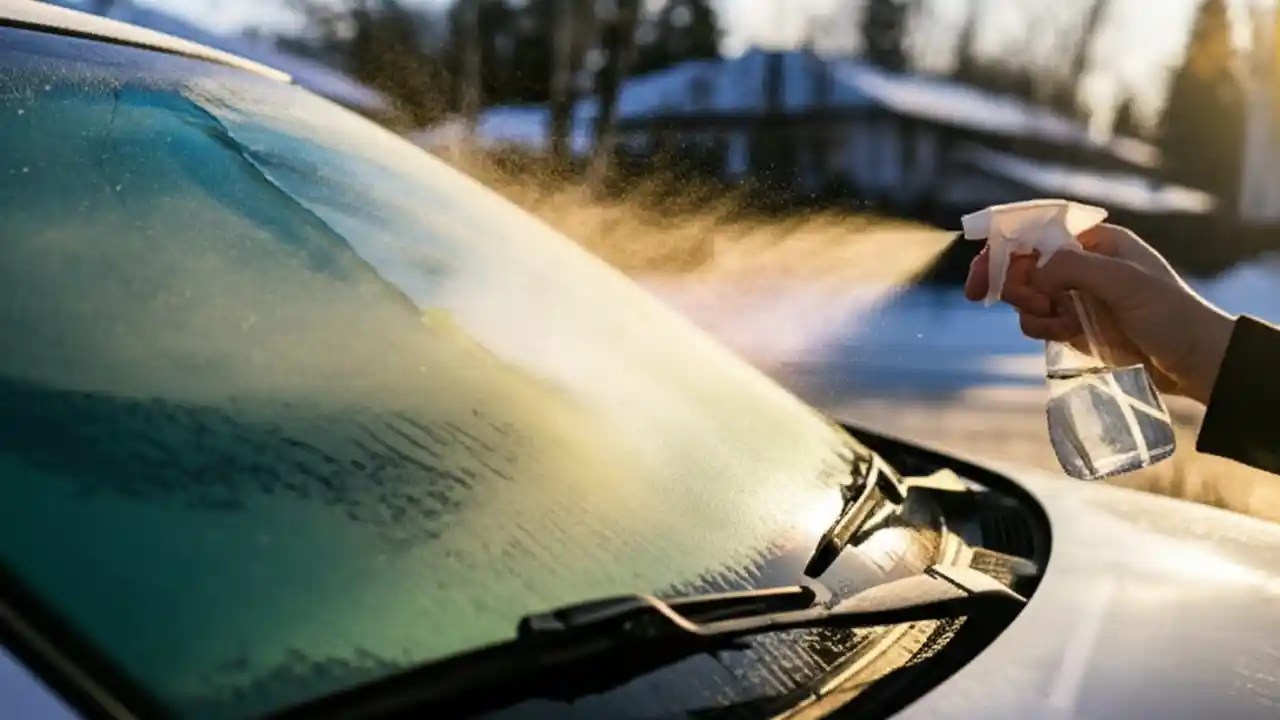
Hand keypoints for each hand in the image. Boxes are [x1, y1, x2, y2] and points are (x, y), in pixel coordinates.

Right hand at [964, 223, 1234, 403]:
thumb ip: (1073, 268)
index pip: (1037, 231)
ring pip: (1024, 295)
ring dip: (1030, 309)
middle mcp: (1081, 263)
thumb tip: (1033, 276)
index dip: (1003, 245)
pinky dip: (1040, 328)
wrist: (1192, 361)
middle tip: (1012, 301)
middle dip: (1013, 283)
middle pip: (1022, 263)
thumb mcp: (1124, 281)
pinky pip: (1036, 321)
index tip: (981, 272)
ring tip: (1059, 321)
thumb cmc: (1169, 313)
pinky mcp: (1072, 324)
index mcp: (1096, 241)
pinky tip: (1065, 334)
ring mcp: (1074, 295)